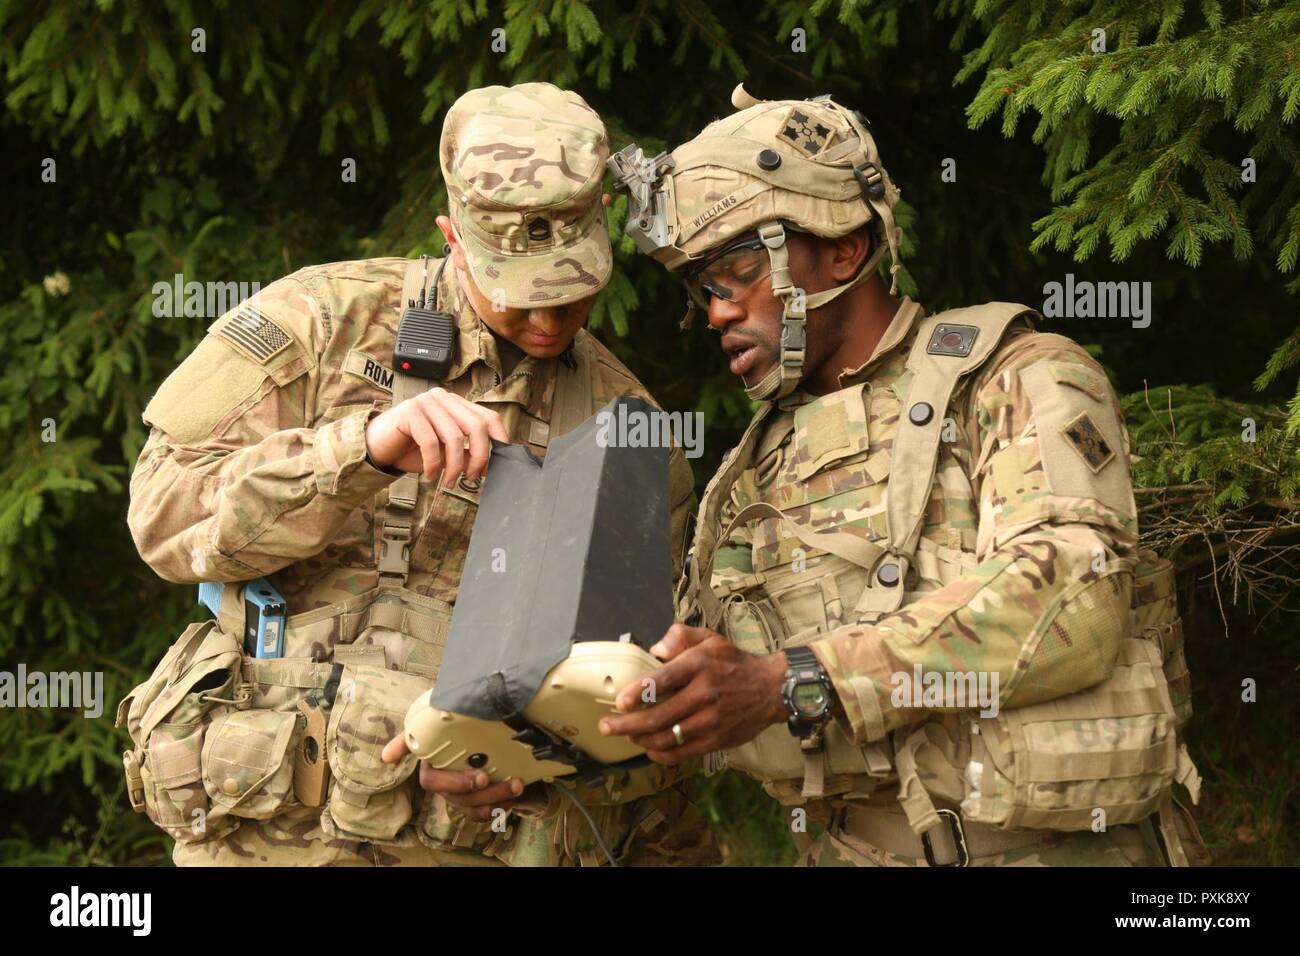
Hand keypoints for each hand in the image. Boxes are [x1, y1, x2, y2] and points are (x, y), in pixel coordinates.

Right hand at [365, 387, 507, 486]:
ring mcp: (426, 402)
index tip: (497, 464)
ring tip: (449, 482)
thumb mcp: (445, 454)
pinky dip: (433, 463)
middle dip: (479, 456)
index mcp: (456, 404)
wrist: (378, 448)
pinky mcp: (410, 412)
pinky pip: (430, 441)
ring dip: (455, 465)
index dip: (499, 440)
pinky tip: (431, 475)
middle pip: (477, 426)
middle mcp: (443, 398)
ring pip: (454, 436)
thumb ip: (465, 453)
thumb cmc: (413, 450)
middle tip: (473, 477)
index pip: (489, 417)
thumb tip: (488, 465)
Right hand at [381, 734, 524, 820]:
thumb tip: (385, 757)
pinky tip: (514, 798)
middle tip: (511, 783)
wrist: (463, 723)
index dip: (457, 783)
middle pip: (462, 799)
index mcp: (431, 770)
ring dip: (498, 800)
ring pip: (476, 807)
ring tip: (518, 787)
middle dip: (488, 794)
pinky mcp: (475, 797)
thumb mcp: (424, 726)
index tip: (481, 777)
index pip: (435, 783)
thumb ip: (408, 740)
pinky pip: (485, 811)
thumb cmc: (440, 726)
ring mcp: (460, 794)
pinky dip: (500, 807)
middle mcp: (445, 786)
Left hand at [598, 624, 788, 764]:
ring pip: (667, 738)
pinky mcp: (716, 740)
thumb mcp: (710, 638)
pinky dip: (661, 754)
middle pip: (658, 716)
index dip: (638, 692)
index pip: (663, 680)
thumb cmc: (734, 663)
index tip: (619, 702)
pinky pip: (682, 753)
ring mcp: (710, 720)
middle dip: (626, 724)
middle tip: (606, 726)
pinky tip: (649, 749)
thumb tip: (656, 649)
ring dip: (640, 739)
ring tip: (625, 735)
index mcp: (699, 665)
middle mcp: (704, 694)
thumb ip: (680, 635)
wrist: (771, 689)